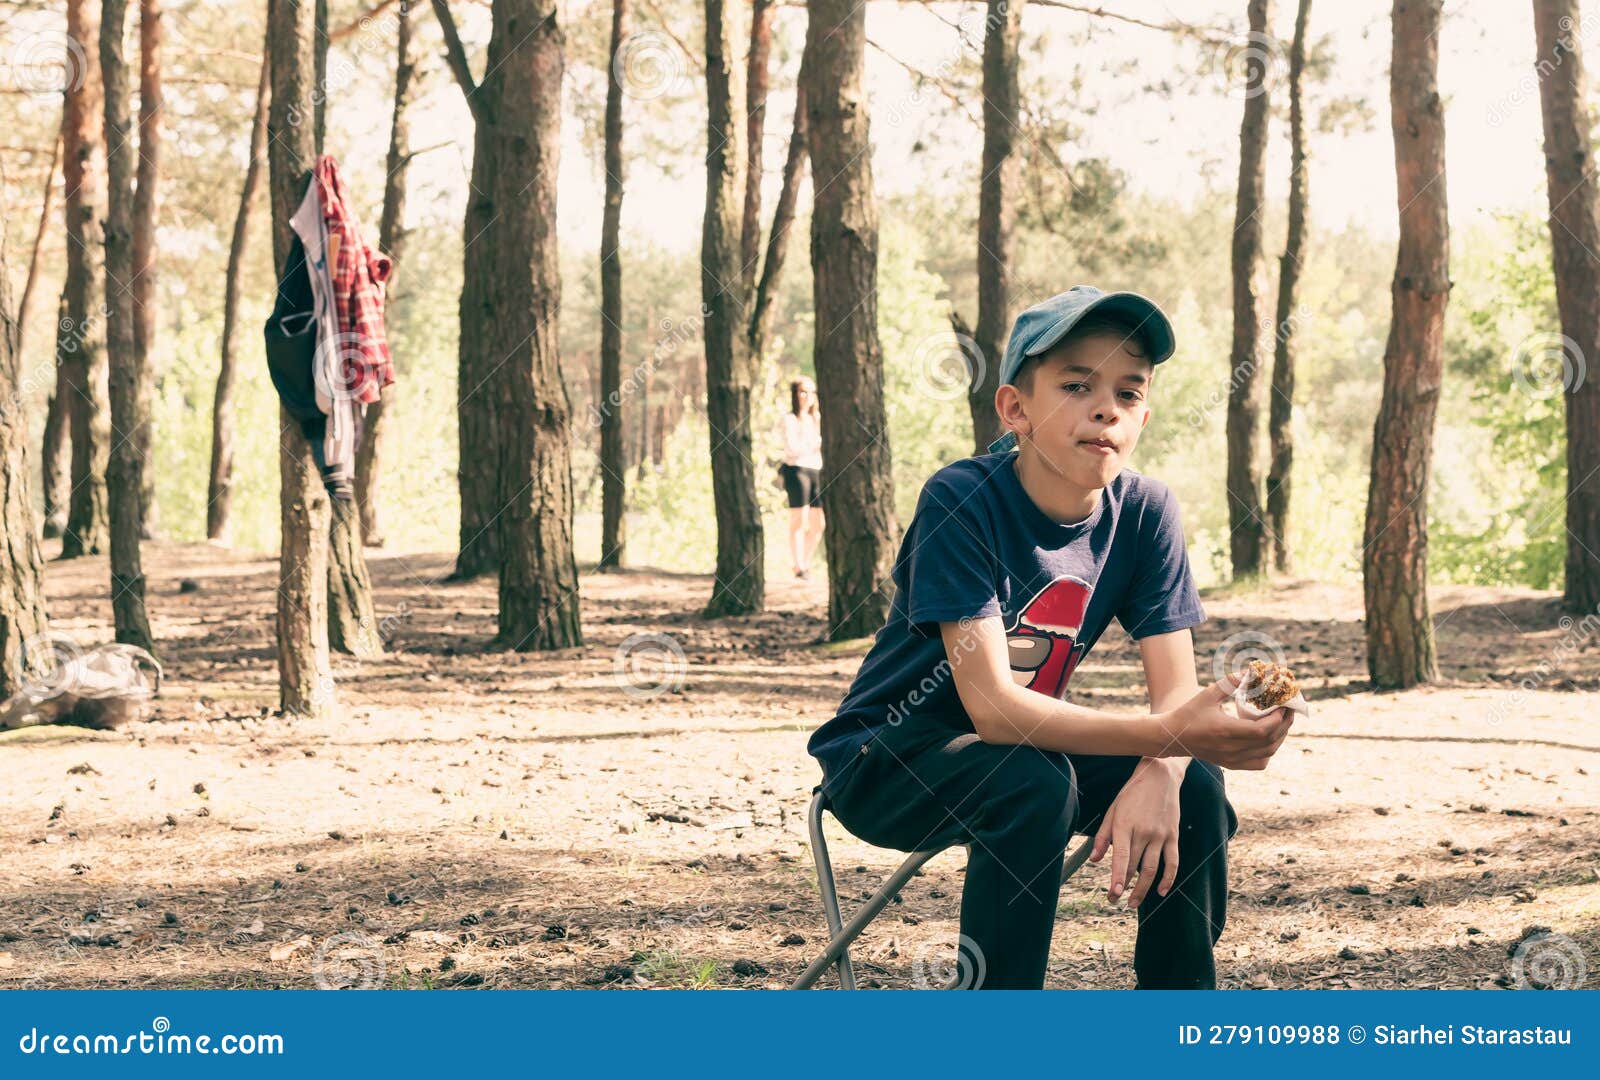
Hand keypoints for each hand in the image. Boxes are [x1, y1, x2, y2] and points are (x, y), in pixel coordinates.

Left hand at [1089, 758, 1182, 906]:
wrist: (1160, 776)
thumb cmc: (1132, 793)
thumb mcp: (1113, 810)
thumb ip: (1103, 836)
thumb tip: (1094, 860)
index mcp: (1124, 824)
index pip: (1121, 857)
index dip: (1116, 878)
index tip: (1113, 894)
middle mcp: (1143, 831)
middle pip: (1134, 866)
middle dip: (1124, 887)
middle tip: (1115, 901)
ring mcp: (1160, 835)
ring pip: (1152, 869)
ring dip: (1143, 889)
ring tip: (1133, 903)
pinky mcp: (1173, 836)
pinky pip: (1172, 862)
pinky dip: (1168, 879)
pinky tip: (1161, 891)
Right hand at [1154, 677, 1293, 768]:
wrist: (1173, 737)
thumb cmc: (1189, 713)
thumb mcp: (1207, 694)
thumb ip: (1230, 683)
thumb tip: (1251, 672)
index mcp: (1225, 731)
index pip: (1262, 730)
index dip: (1277, 719)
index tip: (1282, 705)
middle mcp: (1231, 749)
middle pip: (1269, 742)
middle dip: (1284, 725)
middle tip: (1288, 709)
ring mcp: (1232, 760)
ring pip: (1268, 754)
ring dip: (1279, 737)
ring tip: (1282, 721)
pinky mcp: (1231, 764)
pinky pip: (1259, 763)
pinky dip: (1269, 751)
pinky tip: (1268, 739)